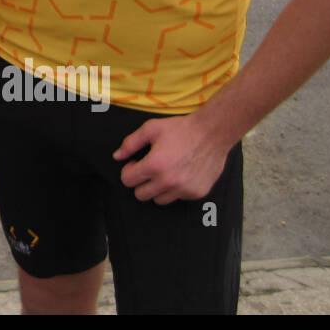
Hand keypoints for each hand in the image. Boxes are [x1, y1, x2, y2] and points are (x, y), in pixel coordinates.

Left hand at [113, 113, 230, 203]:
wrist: (212, 133)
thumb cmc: (182, 129)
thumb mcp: (151, 129)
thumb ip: (130, 143)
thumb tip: (117, 156)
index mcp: (154, 165)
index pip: (128, 181)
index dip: (129, 170)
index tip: (136, 164)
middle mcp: (168, 181)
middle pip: (140, 195)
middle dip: (140, 182)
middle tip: (148, 169)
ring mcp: (184, 189)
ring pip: (159, 200)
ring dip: (157, 189)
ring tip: (164, 172)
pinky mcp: (197, 193)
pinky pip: (178, 198)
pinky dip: (176, 190)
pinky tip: (180, 174)